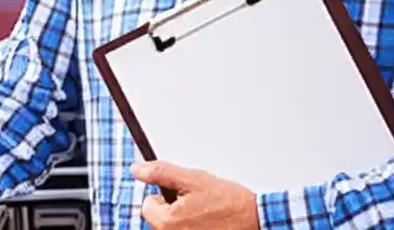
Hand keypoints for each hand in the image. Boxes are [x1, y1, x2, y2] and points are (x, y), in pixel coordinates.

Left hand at [132, 161, 258, 229]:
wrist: (256, 220)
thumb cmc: (229, 203)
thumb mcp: (193, 179)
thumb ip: (161, 173)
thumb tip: (138, 170)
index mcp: (167, 222)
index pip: (148, 205)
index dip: (164, 196)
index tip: (181, 196)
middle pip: (159, 220)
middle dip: (174, 210)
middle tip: (197, 204)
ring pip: (173, 228)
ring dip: (185, 221)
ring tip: (206, 214)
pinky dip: (195, 228)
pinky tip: (209, 224)